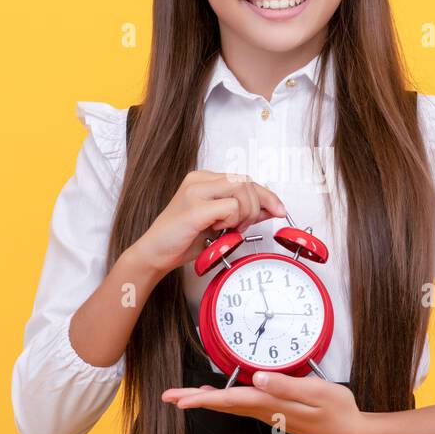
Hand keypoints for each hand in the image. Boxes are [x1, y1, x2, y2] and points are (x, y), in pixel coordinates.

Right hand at [129, 171, 287, 276]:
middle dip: (257, 206)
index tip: (279, 210)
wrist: (155, 254)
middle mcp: (199, 180)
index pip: (245, 179)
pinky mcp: (194, 207)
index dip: (267, 195)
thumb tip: (269, 209)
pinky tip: (217, 229)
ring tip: (228, 228)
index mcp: (204, 179)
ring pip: (242, 190)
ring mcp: (195, 191)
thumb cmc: (182, 240)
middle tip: (243, 227)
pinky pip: (231, 207)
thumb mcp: (220, 224)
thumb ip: (243, 213)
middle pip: (246, 182)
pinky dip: (232, 221)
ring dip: (244, 214)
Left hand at [161, 370, 368, 433]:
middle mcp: (265, 411)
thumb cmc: (337, 411)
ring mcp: (269, 413)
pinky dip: (224, 400)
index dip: (202, 399)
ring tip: (184, 396)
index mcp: (271, 404)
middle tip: (167, 397)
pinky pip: (242, 406)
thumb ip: (286, 386)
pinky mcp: (275, 413)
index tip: (179, 400)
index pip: (229, 400)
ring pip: (230, 406)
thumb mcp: (317, 393)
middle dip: (194, 400)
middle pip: (223, 405)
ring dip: (206, 401)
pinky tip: (219, 396)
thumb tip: (258, 378)